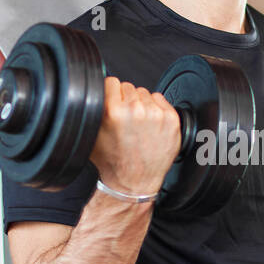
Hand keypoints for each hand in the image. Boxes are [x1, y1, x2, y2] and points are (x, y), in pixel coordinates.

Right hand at [88, 77, 180, 195]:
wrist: (135, 181)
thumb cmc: (114, 162)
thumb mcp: (93, 134)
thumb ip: (94, 109)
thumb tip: (96, 89)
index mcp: (113, 111)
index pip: (112, 82)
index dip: (111, 93)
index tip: (113, 103)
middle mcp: (135, 110)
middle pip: (128, 87)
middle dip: (126, 100)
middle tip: (126, 120)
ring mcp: (155, 114)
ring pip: (144, 93)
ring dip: (141, 105)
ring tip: (138, 126)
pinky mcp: (171, 118)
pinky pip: (160, 99)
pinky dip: (156, 109)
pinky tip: (150, 126)